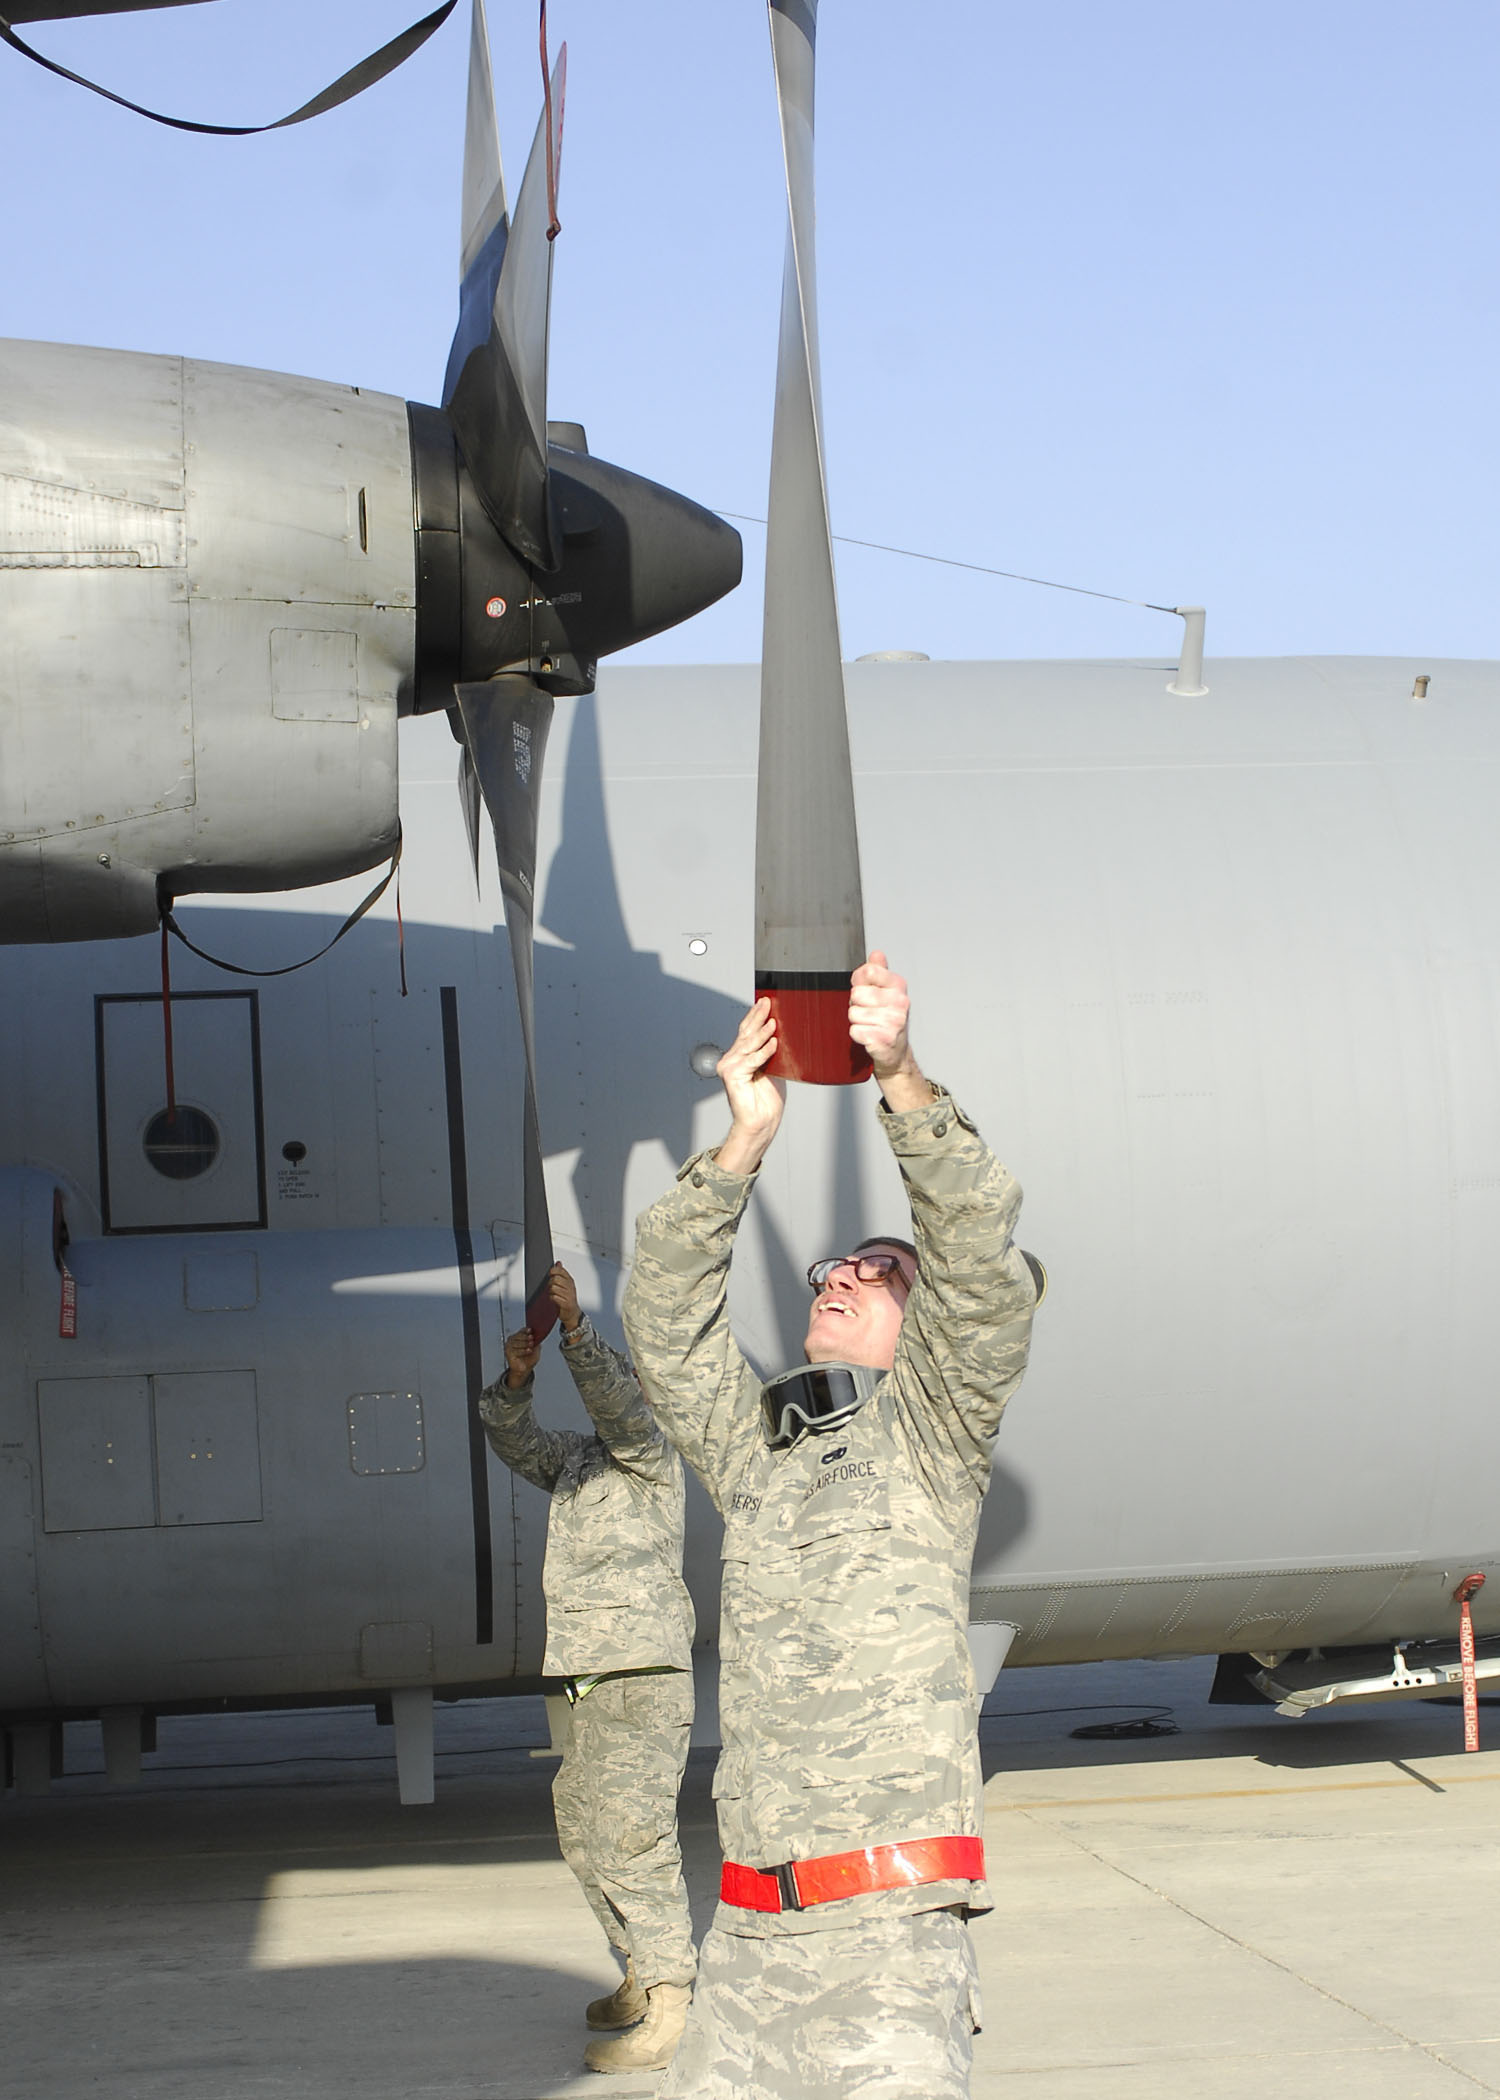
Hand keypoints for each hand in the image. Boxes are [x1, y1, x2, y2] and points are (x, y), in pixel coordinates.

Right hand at [505, 1327, 540, 1387]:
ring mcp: (509, 1346)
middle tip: (532, 1338)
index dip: (526, 1330)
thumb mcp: (536, 1349)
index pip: (521, 1331)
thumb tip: (538, 1337)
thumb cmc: (529, 1358)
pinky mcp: (508, 1353)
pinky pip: (515, 1350)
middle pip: (518, 1335)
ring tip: (531, 1345)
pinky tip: (528, 1350)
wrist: (525, 1369)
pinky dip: (522, 1350)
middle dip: (526, 1337)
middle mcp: (512, 1340)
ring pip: (516, 1342)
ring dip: (525, 1343)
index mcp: (519, 1337)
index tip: (531, 1330)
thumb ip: (537, 1342)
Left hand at [547, 1261, 581, 1334]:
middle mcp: (570, 1287)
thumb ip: (561, 1273)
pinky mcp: (566, 1304)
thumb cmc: (567, 1298)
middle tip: (550, 1287)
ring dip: (550, 1291)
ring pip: (553, 1288)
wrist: (573, 1314)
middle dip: (550, 1282)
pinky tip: (553, 1300)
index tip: (550, 1274)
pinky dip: (551, 1298)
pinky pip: (554, 1297)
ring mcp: (569, 1295)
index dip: (553, 1271)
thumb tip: (558, 1262)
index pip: (561, 1270)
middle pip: (555, 1279)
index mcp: (570, 1280)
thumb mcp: (566, 1285)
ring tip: (552, 1294)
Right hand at [714, 996, 785, 1174]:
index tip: (764, 1002)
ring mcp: (730, 1067)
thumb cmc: (767, 1099)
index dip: (755, 1015)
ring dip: (763, 1033)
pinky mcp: (732, 1076)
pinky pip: (751, 1060)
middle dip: (758, 1017)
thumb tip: (781, 1032)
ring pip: (748, 1045)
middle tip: (767, 1003)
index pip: (747, 1031)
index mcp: (740, 1056)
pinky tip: (774, 1044)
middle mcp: (731, 1060)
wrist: (761, 1121)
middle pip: (745, 1033)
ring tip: (773, 1022)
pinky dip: (764, 1052)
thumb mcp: (774, 1067)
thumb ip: (772, 1051)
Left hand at [850, 951, 932, 1109]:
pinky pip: (854, 1030)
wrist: (896, 1051)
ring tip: (870, 1025)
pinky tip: (870, 1036)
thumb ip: (876, 972)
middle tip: (869, 1012)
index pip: (869, 971)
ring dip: (857, 1021)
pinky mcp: (883, 1039)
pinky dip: (857, 1035)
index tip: (868, 991)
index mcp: (898, 986)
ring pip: (853, 1013)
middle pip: (856, 993)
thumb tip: (876, 954)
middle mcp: (899, 1002)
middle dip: (857, 1004)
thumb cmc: (886, 1019)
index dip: (860, 981)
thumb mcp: (884, 992)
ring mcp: (893, 1021)